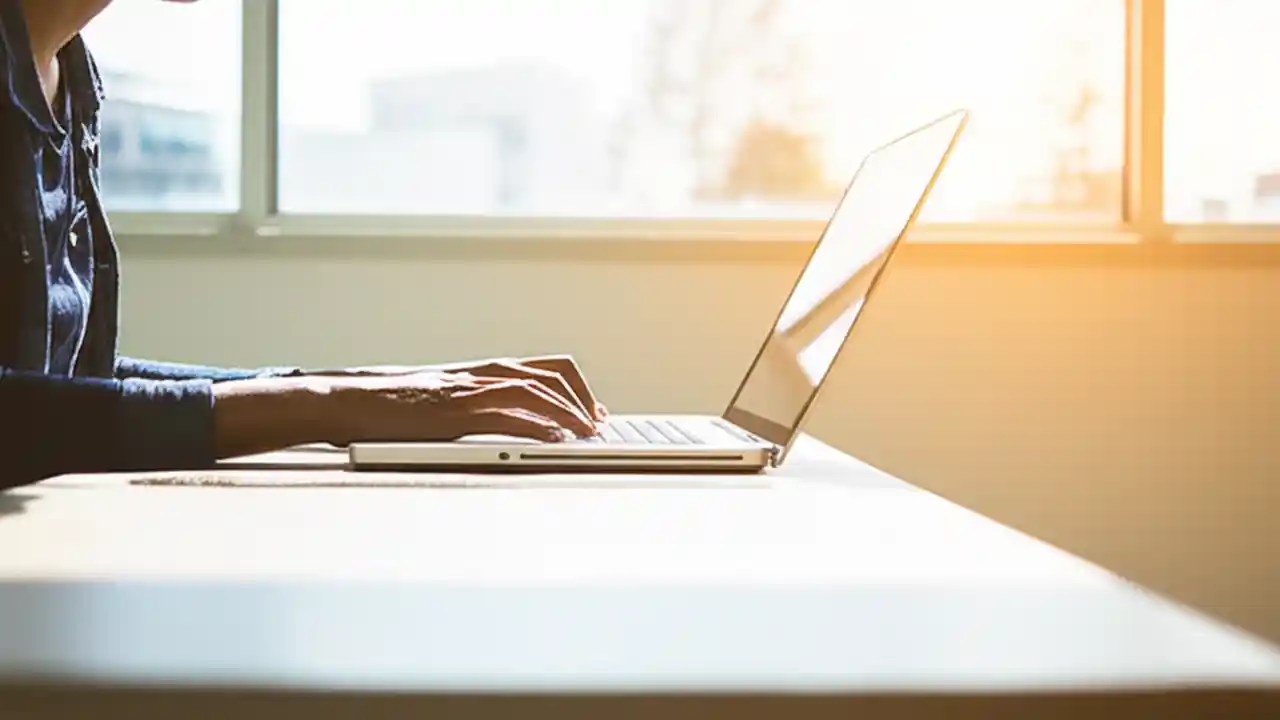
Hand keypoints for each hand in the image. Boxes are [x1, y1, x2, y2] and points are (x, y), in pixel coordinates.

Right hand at [212, 369, 599, 457]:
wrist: (344, 402)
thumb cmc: (387, 408)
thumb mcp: (438, 403)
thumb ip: (471, 409)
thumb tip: (505, 428)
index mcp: (477, 371)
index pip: (543, 368)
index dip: (575, 388)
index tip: (592, 412)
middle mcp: (478, 374)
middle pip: (549, 375)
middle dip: (581, 399)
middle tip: (598, 426)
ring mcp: (466, 390)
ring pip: (534, 391)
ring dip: (568, 413)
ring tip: (587, 434)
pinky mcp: (452, 411)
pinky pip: (505, 415)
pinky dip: (536, 426)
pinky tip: (554, 441)